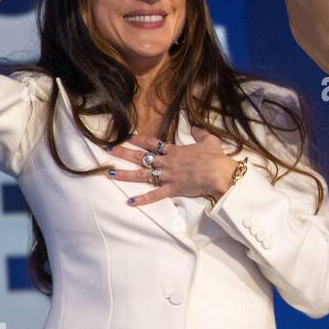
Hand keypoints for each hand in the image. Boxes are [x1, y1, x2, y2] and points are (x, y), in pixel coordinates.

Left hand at [106, 127, 238, 205]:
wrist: (219, 173)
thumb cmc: (215, 157)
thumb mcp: (210, 140)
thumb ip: (200, 134)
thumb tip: (196, 127)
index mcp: (174, 151)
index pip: (152, 143)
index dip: (139, 139)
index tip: (127, 137)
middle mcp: (167, 162)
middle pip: (141, 157)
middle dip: (124, 153)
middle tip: (109, 150)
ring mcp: (168, 176)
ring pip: (142, 175)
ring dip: (125, 175)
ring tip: (110, 173)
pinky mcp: (172, 189)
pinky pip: (155, 195)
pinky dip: (142, 199)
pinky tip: (130, 202)